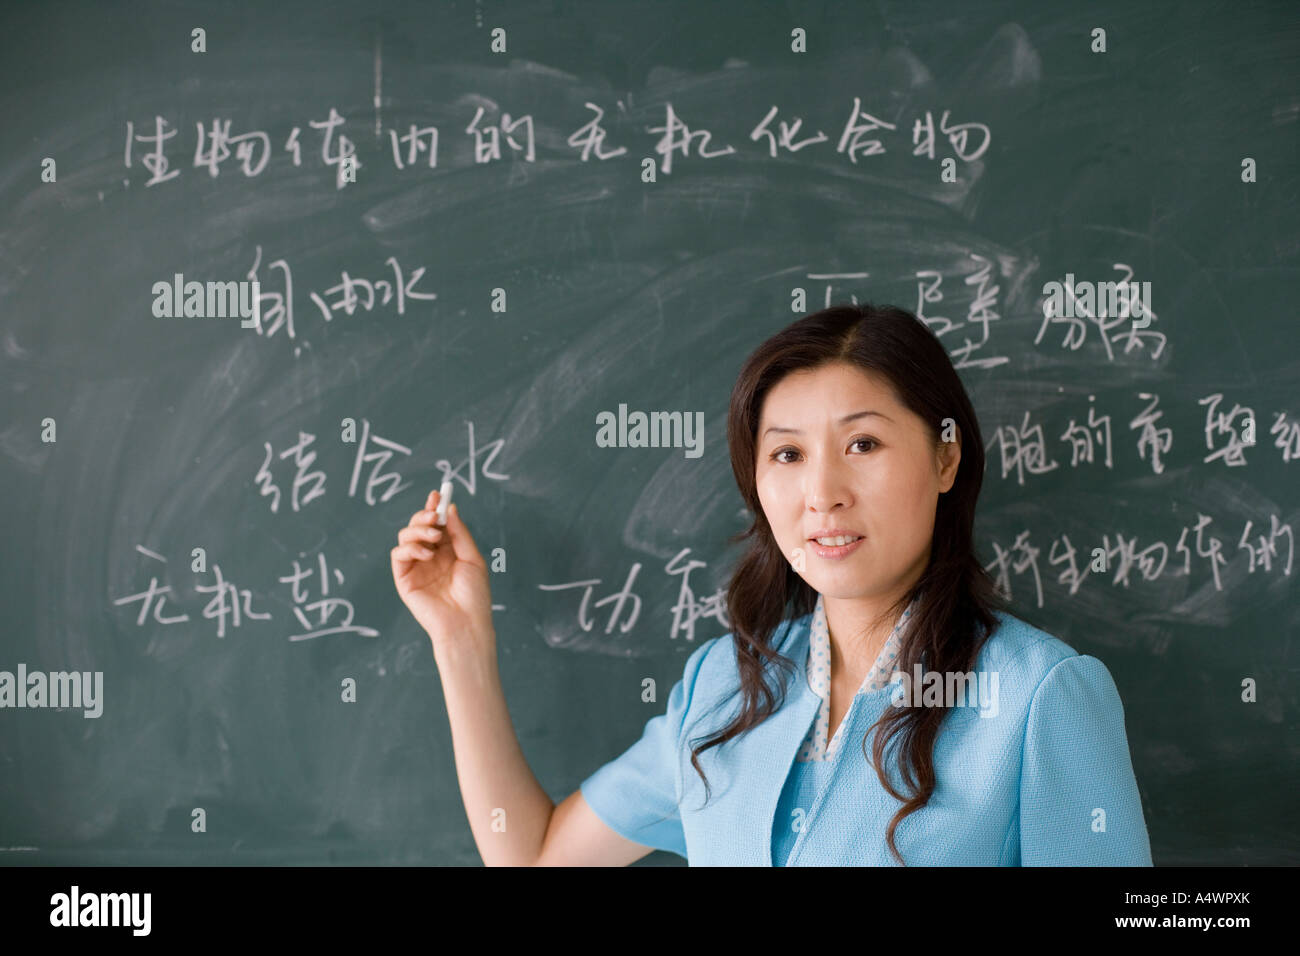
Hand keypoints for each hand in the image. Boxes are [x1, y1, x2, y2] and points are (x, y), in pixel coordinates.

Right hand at [391, 487, 494, 656]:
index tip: (437, 494)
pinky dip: (410, 548)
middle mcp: (430, 556)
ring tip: (434, 537)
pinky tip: (427, 554)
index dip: (435, 508)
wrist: (466, 623)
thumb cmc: (474, 595)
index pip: (437, 524)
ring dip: (418, 529)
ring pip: (405, 536)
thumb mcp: (472, 558)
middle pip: (419, 525)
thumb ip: (459, 534)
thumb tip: (450, 508)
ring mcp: (416, 567)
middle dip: (425, 514)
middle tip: (435, 515)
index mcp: (447, 551)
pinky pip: (398, 555)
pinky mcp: (404, 579)